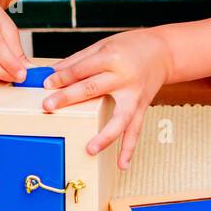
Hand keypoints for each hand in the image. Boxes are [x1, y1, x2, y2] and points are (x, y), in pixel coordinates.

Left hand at [41, 29, 172, 168]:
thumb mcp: (104, 45)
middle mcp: (124, 78)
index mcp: (112, 58)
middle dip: (69, 98)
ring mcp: (134, 95)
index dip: (62, 76)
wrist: (164, 52)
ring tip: (91, 150)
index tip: (46, 83)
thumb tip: (54, 73)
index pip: (82, 69)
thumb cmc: (132, 46)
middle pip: (93, 89)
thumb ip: (80, 60)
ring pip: (120, 118)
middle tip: (48, 106)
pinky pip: (135, 130)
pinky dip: (130, 148)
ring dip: (106, 135)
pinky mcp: (142, 107)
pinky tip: (122, 165)